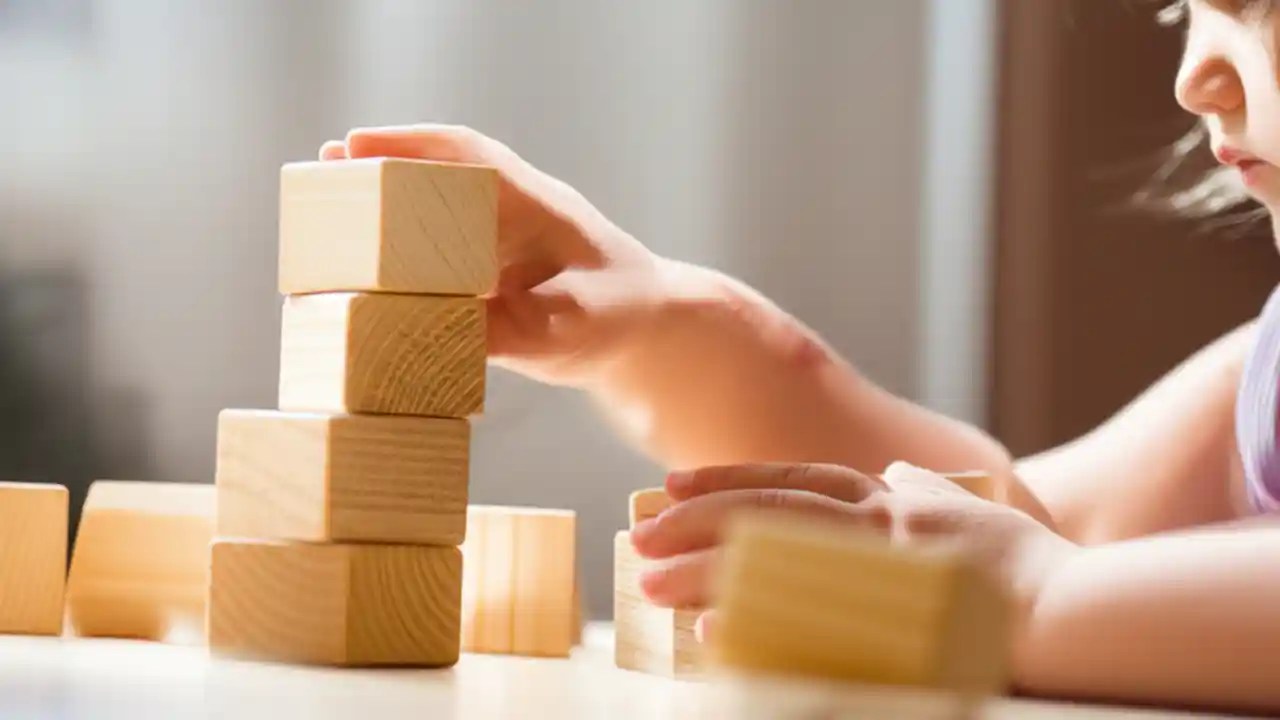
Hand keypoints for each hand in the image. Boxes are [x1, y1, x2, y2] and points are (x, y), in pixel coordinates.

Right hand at [318, 124, 667, 386]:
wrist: (645, 336)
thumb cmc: (618, 316)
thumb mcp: (571, 326)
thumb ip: (513, 328)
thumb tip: (443, 330)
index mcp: (534, 204)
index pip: (468, 156)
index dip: (411, 146)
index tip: (358, 145)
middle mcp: (508, 215)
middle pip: (436, 176)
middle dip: (380, 169)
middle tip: (322, 168)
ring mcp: (494, 245)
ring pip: (429, 215)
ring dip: (381, 212)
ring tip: (321, 213)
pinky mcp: (485, 281)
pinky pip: (433, 260)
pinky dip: (394, 261)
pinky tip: (355, 274)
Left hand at [630, 461, 1076, 643]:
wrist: (1078, 610)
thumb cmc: (1027, 566)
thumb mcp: (969, 509)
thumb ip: (924, 488)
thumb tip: (898, 470)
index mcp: (887, 499)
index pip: (789, 480)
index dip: (726, 480)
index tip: (671, 485)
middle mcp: (877, 522)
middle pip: (768, 513)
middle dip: (698, 522)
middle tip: (639, 534)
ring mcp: (883, 567)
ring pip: (775, 558)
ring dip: (708, 571)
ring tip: (650, 583)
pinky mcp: (893, 616)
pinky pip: (809, 619)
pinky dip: (758, 621)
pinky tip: (710, 630)